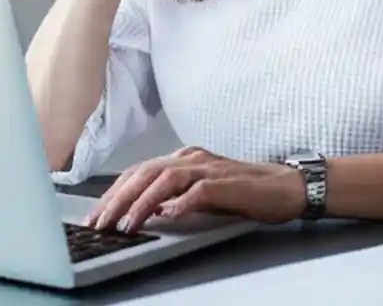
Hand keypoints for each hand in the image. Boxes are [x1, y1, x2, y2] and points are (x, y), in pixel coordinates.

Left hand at [84, 146, 306, 233]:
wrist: (286, 186)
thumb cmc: (244, 191)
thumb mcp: (201, 193)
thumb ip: (176, 197)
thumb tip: (150, 210)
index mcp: (182, 159)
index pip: (138, 172)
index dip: (114, 193)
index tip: (96, 215)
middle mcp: (191, 158)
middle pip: (144, 173)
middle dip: (117, 199)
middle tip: (99, 223)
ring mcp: (208, 168)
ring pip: (165, 179)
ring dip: (142, 202)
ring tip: (126, 224)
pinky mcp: (227, 182)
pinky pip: (199, 191)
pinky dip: (181, 203)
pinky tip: (168, 216)